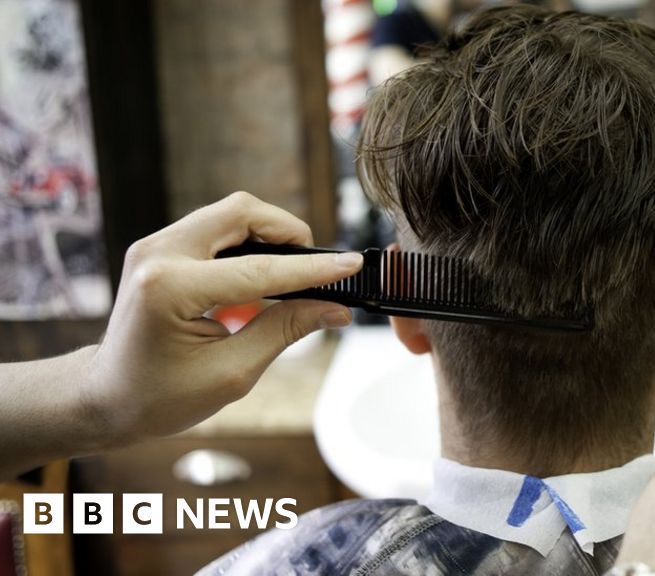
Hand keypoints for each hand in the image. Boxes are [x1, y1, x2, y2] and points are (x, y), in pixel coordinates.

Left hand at [82, 191, 360, 443]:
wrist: (105, 397)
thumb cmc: (159, 396)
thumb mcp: (232, 373)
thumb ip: (285, 331)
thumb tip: (334, 308)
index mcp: (171, 289)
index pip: (260, 268)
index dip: (312, 269)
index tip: (350, 266)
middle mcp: (158, 255)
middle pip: (242, 211)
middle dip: (288, 232)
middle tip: (316, 267)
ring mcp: (155, 246)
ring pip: (230, 213)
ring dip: (269, 235)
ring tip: (292, 273)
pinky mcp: (160, 248)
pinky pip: (216, 227)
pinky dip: (248, 242)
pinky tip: (263, 275)